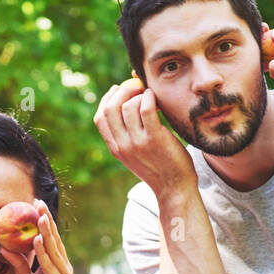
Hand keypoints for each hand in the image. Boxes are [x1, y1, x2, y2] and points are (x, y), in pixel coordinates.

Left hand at [0, 200, 71, 273]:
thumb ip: (17, 264)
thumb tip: (3, 246)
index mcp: (56, 265)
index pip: (50, 239)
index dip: (44, 222)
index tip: (35, 204)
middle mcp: (63, 268)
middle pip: (55, 240)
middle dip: (47, 220)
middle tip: (38, 202)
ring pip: (54, 250)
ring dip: (47, 231)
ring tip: (39, 215)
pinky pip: (50, 266)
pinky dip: (44, 252)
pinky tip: (38, 240)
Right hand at [94, 78, 196, 196]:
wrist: (174, 187)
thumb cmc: (159, 166)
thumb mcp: (136, 153)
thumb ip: (128, 135)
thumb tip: (126, 105)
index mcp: (115, 148)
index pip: (100, 118)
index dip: (107, 100)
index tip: (118, 90)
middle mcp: (122, 145)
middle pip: (110, 108)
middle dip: (122, 91)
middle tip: (136, 86)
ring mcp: (137, 143)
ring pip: (128, 106)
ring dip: (139, 94)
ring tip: (150, 96)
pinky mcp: (154, 139)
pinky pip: (146, 108)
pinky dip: (149, 97)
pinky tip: (155, 98)